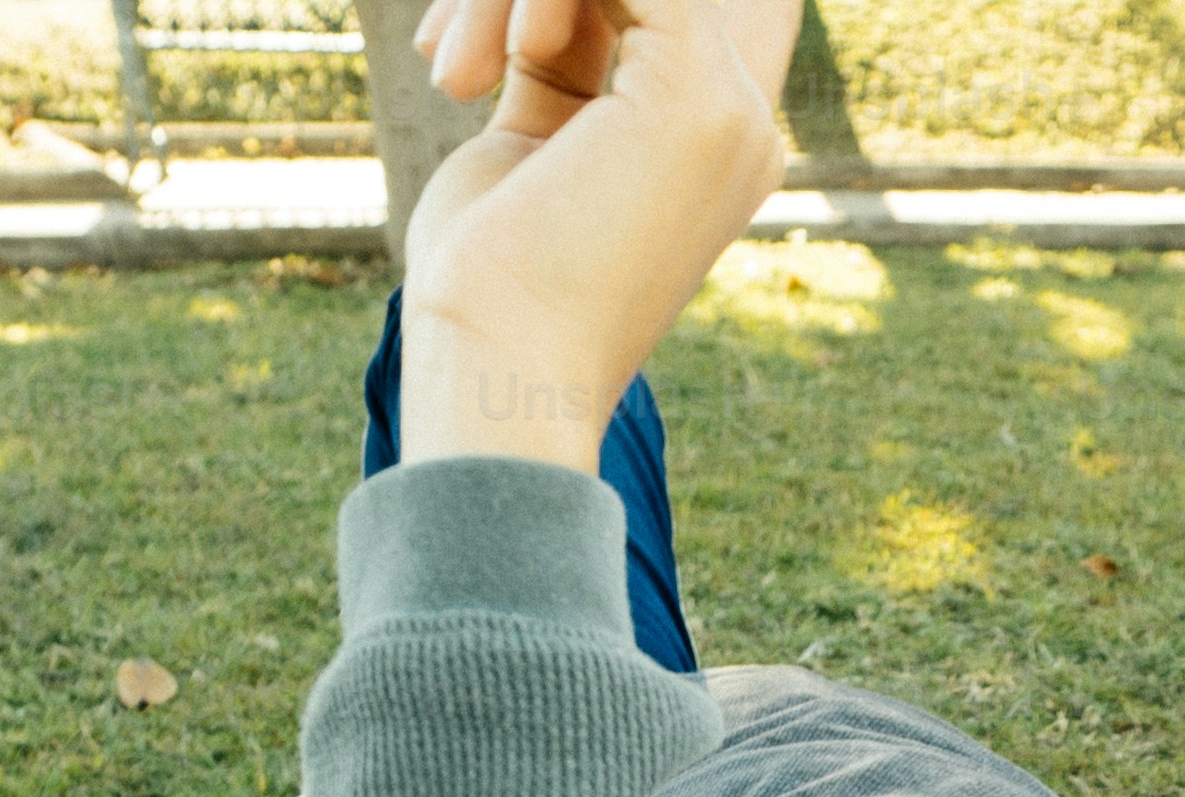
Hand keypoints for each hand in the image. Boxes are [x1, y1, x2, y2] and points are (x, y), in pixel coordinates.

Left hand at [388, 0, 796, 470]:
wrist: (500, 372)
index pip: (638, 9)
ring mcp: (731, 107)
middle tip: (443, 58)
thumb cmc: (487, 290)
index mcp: (708, 146)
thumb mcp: (526, 148)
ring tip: (452, 74)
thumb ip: (556, 65)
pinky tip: (496, 66)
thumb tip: (542, 7)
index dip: (549, 7)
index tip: (459, 50)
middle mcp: (741, 123)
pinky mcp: (694, 91)